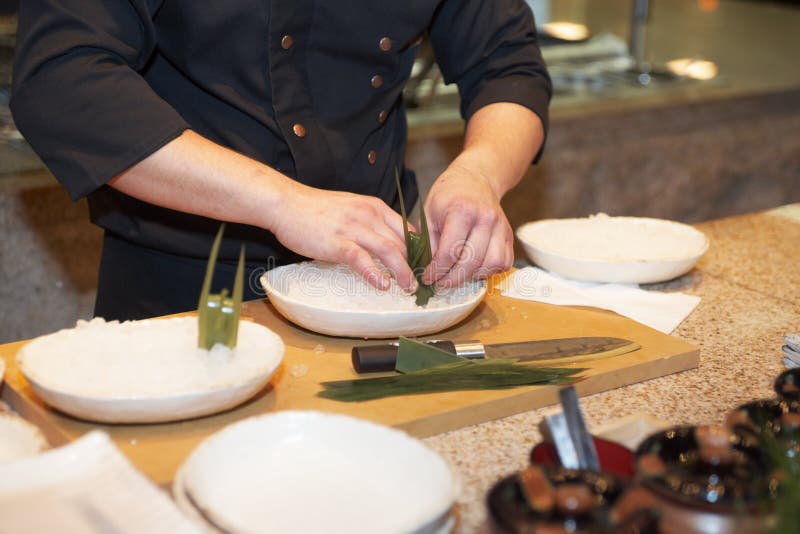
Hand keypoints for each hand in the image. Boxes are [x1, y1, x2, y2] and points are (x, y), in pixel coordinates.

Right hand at [269, 182, 417, 291]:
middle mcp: (369, 215)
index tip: (423, 267)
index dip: (419, 250)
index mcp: (375, 207)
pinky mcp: (337, 242)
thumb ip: (369, 222)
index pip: (407, 229)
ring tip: (408, 288)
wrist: (286, 203)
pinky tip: (382, 285)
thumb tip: (384, 243)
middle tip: (420, 283)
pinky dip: (375, 274)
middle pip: (402, 242)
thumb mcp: (351, 207)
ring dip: (402, 272)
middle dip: (415, 265)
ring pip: (389, 251)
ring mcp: (353, 228)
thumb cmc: (315, 209)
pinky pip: (362, 259)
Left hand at [421, 162, 513, 287]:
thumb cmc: (448, 196)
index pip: (450, 251)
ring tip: (457, 274)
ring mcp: (501, 226)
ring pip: (490, 265)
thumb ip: (428, 242)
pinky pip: (504, 263)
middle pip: (471, 262)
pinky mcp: (509, 234)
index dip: (436, 270)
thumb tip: (428, 270)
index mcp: (462, 210)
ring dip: (472, 276)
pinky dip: (489, 271)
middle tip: (440, 283)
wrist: (476, 179)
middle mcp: (486, 218)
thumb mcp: (429, 213)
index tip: (427, 278)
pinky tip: (473, 268)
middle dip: (452, 279)